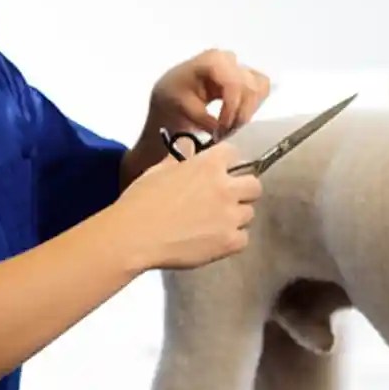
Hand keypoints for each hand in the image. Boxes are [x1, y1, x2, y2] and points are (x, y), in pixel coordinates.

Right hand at [110, 142, 262, 270]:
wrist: (134, 236)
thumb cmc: (141, 202)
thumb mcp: (158, 171)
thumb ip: (180, 159)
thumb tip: (188, 148)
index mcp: (208, 165)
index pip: (234, 153)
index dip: (227, 162)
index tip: (221, 171)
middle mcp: (225, 187)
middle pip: (254, 185)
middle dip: (242, 190)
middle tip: (225, 199)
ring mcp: (230, 215)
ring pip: (249, 213)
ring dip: (236, 217)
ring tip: (214, 223)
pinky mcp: (229, 241)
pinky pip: (243, 238)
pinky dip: (232, 240)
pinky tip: (214, 240)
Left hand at [149, 49, 270, 138]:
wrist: (170, 95)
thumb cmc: (172, 97)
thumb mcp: (182, 108)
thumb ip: (203, 118)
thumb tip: (223, 130)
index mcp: (211, 60)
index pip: (234, 83)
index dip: (232, 108)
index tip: (221, 130)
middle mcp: (229, 58)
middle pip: (250, 87)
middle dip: (240, 114)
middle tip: (225, 132)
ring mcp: (239, 66)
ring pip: (259, 88)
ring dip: (248, 110)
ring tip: (230, 126)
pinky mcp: (246, 76)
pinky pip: (262, 89)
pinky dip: (253, 105)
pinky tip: (237, 116)